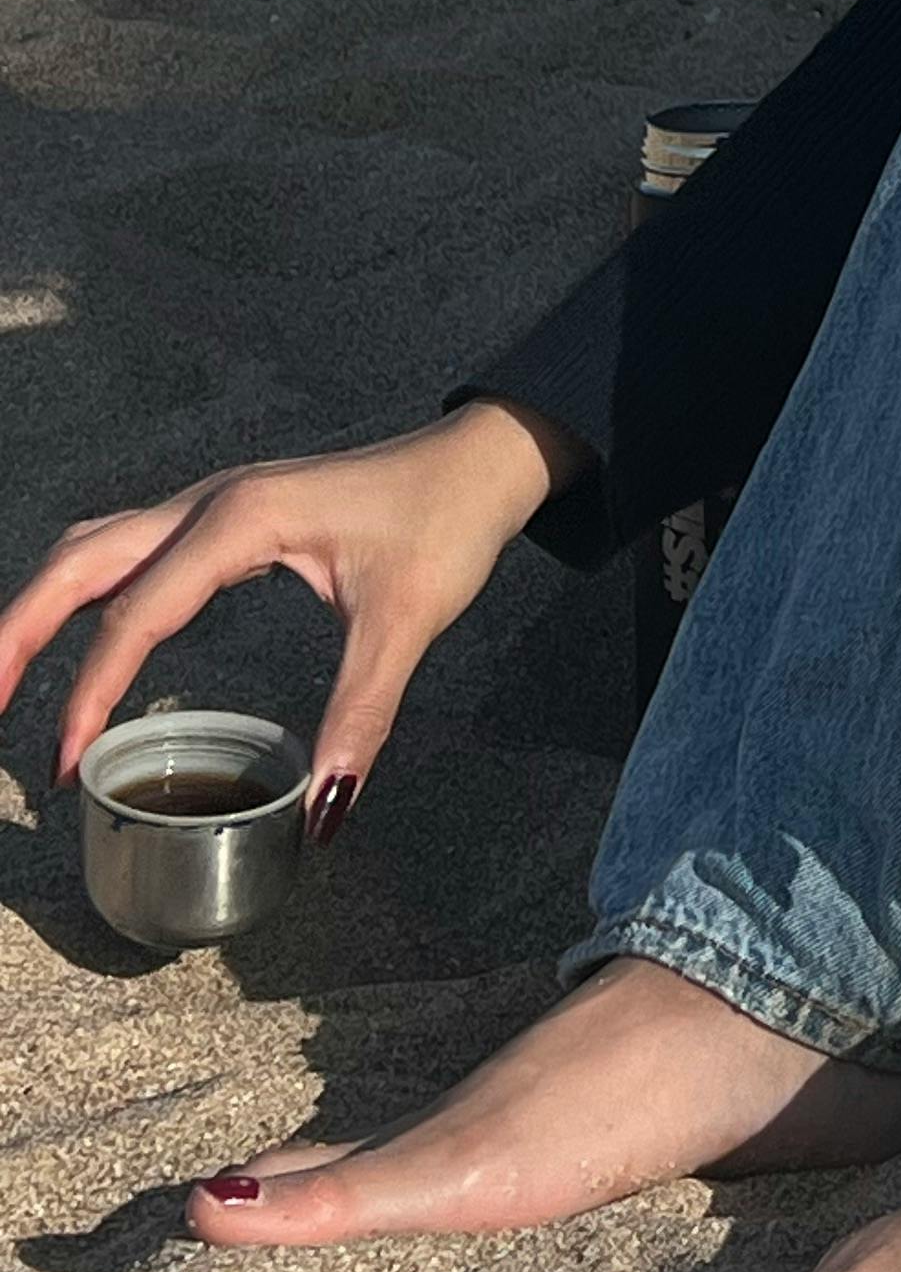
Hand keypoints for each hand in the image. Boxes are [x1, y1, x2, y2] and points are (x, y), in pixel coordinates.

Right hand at [0, 399, 588, 826]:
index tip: (63, 762)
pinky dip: (83, 594)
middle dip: (16, 631)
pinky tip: (77, 642)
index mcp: (240, 520)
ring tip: (1, 679)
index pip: (135, 612)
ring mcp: (213, 504)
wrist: (482, 461)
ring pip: (93, 548)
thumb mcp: (407, 622)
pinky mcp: (225, 517)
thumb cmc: (446, 523)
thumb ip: (360, 715)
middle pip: (77, 562)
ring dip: (39, 606)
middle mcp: (210, 503)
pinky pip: (127, 550)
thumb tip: (323, 809)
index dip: (91, 691)